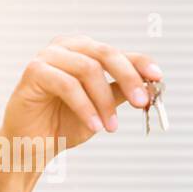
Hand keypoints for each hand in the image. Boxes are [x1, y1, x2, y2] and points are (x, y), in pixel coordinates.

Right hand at [0, 34, 162, 152]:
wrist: (34, 143)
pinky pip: (67, 85)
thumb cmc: (66, 123)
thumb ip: (122, 93)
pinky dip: (86, 107)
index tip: (158, 78)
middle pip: (106, 54)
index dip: (140, 63)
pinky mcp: (34, 71)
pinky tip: (96, 126)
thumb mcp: (103, 107)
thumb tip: (150, 88)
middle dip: (128, 78)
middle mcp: (68, 47)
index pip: (119, 52)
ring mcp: (49, 56)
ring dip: (105, 101)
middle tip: (141, 103)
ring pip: (88, 69)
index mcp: (86, 51)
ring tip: (111, 127)